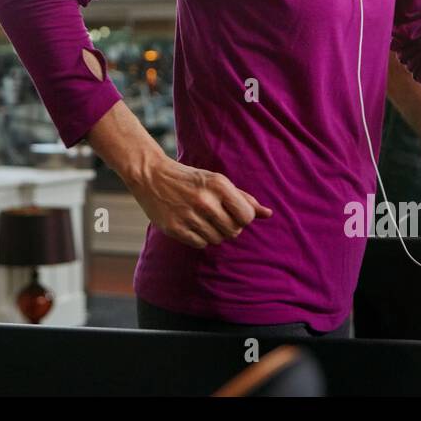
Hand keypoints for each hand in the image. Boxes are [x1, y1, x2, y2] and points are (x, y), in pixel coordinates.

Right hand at [126, 156, 272, 247]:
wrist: (151, 176)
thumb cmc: (190, 178)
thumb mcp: (217, 181)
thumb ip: (244, 198)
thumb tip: (269, 214)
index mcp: (218, 185)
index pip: (247, 217)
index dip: (243, 218)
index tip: (233, 212)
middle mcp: (205, 201)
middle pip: (233, 231)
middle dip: (229, 226)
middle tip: (216, 215)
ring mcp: (189, 216)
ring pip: (217, 239)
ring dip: (214, 233)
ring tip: (202, 219)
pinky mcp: (175, 228)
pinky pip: (201, 244)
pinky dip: (199, 238)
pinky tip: (191, 224)